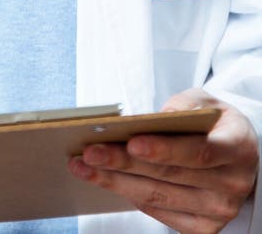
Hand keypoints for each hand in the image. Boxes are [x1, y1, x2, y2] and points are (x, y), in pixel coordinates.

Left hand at [68, 89, 258, 232]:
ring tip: (83, 166)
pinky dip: (130, 195)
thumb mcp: (206, 101)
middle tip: (89, 152)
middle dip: (124, 163)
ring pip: (158, 197)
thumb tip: (150, 119)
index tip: (130, 143)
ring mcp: (218, 210)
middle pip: (170, 176)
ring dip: (116, 182)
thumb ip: (182, 105)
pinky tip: (106, 181)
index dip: (164, 149)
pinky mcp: (203, 227)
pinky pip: (160, 212)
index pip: (198, 152)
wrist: (239, 154)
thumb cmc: (215, 123)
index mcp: (237, 148)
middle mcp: (231, 184)